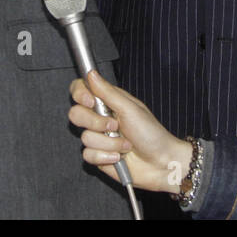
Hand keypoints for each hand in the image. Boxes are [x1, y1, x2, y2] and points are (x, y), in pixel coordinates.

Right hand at [68, 70, 193, 193]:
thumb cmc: (152, 134)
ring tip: (126, 145)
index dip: (80, 94)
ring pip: (84, 137)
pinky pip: (88, 155)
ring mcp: (99, 138)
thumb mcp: (130, 109)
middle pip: (76, 114)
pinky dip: (106, 156)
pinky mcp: (98, 156)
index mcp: (108, 102)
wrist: (161, 163)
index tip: (90, 102)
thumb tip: (91, 74)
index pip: (81, 90)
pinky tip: (119, 156)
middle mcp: (100, 119)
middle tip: (114, 126)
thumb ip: (108, 92)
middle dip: (96, 123)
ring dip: (109, 143)